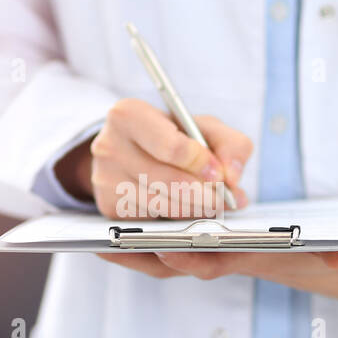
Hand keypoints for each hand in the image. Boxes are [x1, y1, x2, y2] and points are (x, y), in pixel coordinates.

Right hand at [56, 98, 250, 217]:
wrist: (133, 150)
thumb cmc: (173, 136)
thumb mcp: (203, 128)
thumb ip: (230, 144)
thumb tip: (233, 176)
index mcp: (128, 115)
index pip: (171, 147)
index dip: (202, 164)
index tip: (221, 175)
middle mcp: (108, 145)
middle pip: (168, 181)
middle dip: (204, 195)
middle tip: (225, 200)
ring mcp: (104, 179)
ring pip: (161, 206)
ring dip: (194, 211)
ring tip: (213, 206)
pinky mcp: (108, 207)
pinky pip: (151, 222)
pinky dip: (176, 221)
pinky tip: (189, 212)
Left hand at [97, 247, 337, 301]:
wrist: (323, 258)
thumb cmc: (323, 246)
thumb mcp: (335, 246)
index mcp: (250, 260)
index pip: (216, 264)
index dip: (190, 259)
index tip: (169, 253)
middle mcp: (225, 264)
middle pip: (178, 265)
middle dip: (149, 255)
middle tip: (116, 245)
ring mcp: (208, 259)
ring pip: (162, 262)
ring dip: (132, 255)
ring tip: (97, 244)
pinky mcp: (198, 251)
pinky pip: (158, 254)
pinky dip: (134, 250)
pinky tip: (106, 240)